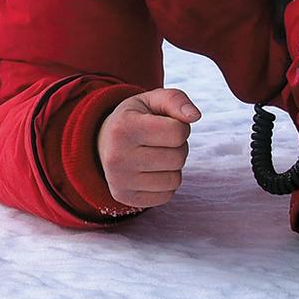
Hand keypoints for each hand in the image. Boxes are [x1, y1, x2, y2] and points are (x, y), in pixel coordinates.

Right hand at [98, 88, 200, 208]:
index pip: (178, 132)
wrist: (103, 142)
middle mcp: (117, 156)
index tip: (165, 125)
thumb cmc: (134, 119)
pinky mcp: (124, 197)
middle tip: (160, 142)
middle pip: (178, 157)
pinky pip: (166, 196)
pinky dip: (165, 184)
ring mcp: (119, 180)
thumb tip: (195, 116)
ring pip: (174, 180)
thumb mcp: (151, 101)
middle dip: (177, 148)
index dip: (179, 127)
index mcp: (123, 127)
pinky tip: (150, 172)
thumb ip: (175, 100)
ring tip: (156, 156)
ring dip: (173, 167)